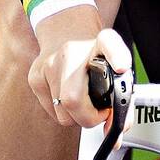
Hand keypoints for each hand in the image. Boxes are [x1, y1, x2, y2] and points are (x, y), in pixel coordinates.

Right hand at [28, 10, 130, 128]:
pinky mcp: (35, 76)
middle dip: (89, 118)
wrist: (67, 28)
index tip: (122, 66)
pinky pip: (51, 110)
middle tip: (99, 113)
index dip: (118, 57)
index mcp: (100, 42)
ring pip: (62, 114)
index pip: (110, 45)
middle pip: (75, 99)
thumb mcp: (115, 64)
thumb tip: (120, 130)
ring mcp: (48, 64)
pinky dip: (63, 111)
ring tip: (84, 103)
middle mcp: (71, 51)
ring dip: (76, 116)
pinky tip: (68, 96)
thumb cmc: (94, 52)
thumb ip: (124, 94)